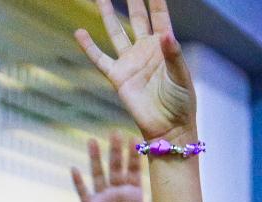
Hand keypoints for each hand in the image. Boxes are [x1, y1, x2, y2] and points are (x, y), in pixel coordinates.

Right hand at [72, 133, 154, 201]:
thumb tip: (173, 189)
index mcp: (134, 194)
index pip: (134, 170)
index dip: (134, 155)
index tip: (136, 138)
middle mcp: (118, 192)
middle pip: (116, 167)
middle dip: (116, 150)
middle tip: (115, 132)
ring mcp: (103, 199)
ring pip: (98, 174)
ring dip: (95, 158)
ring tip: (92, 141)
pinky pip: (83, 193)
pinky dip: (78, 182)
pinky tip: (73, 169)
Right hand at [75, 0, 195, 141]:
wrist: (168, 128)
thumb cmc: (181, 104)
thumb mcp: (181, 77)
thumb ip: (173, 55)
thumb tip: (164, 34)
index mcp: (164, 46)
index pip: (159, 16)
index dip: (156, 0)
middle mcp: (146, 50)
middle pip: (136, 17)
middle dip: (132, 0)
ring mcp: (130, 62)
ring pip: (115, 31)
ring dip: (108, 14)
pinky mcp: (118, 77)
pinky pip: (100, 59)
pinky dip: (89, 47)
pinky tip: (79, 32)